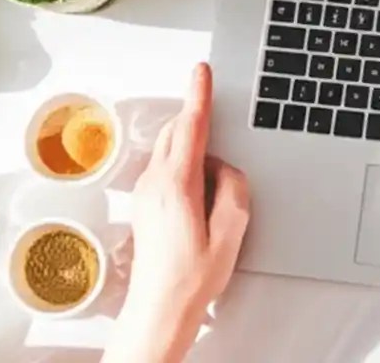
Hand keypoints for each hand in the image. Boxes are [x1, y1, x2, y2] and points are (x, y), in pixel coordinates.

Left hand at [104, 64, 249, 362]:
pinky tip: (201, 200)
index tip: (202, 71)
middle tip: (222, 140)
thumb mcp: (232, 232)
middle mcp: (154, 183)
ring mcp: (145, 192)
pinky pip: (166, 169)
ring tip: (214, 192)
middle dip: (198, 125)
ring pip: (170, 150)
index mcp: (177, 185)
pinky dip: (186, 168)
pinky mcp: (144, 203)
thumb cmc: (192, 277)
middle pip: (176, 132)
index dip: (199, 95)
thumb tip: (226, 168)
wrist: (160, 307)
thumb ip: (234, 189)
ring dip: (193, 152)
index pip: (190, 127)